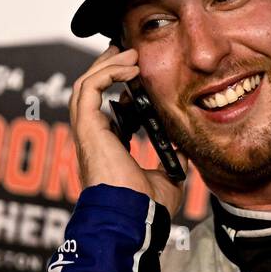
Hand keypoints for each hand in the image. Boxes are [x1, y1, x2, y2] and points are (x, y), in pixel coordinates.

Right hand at [69, 45, 185, 215]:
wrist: (133, 219)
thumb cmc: (144, 208)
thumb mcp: (167, 179)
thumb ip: (173, 159)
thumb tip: (186, 146)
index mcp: (108, 148)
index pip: (107, 111)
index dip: (120, 91)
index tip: (139, 77)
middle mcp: (94, 138)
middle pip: (90, 92)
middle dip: (107, 68)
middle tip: (128, 53)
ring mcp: (87, 133)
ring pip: (84, 86)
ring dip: (106, 65)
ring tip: (129, 53)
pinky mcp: (87, 128)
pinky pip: (88, 89)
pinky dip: (105, 72)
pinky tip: (127, 66)